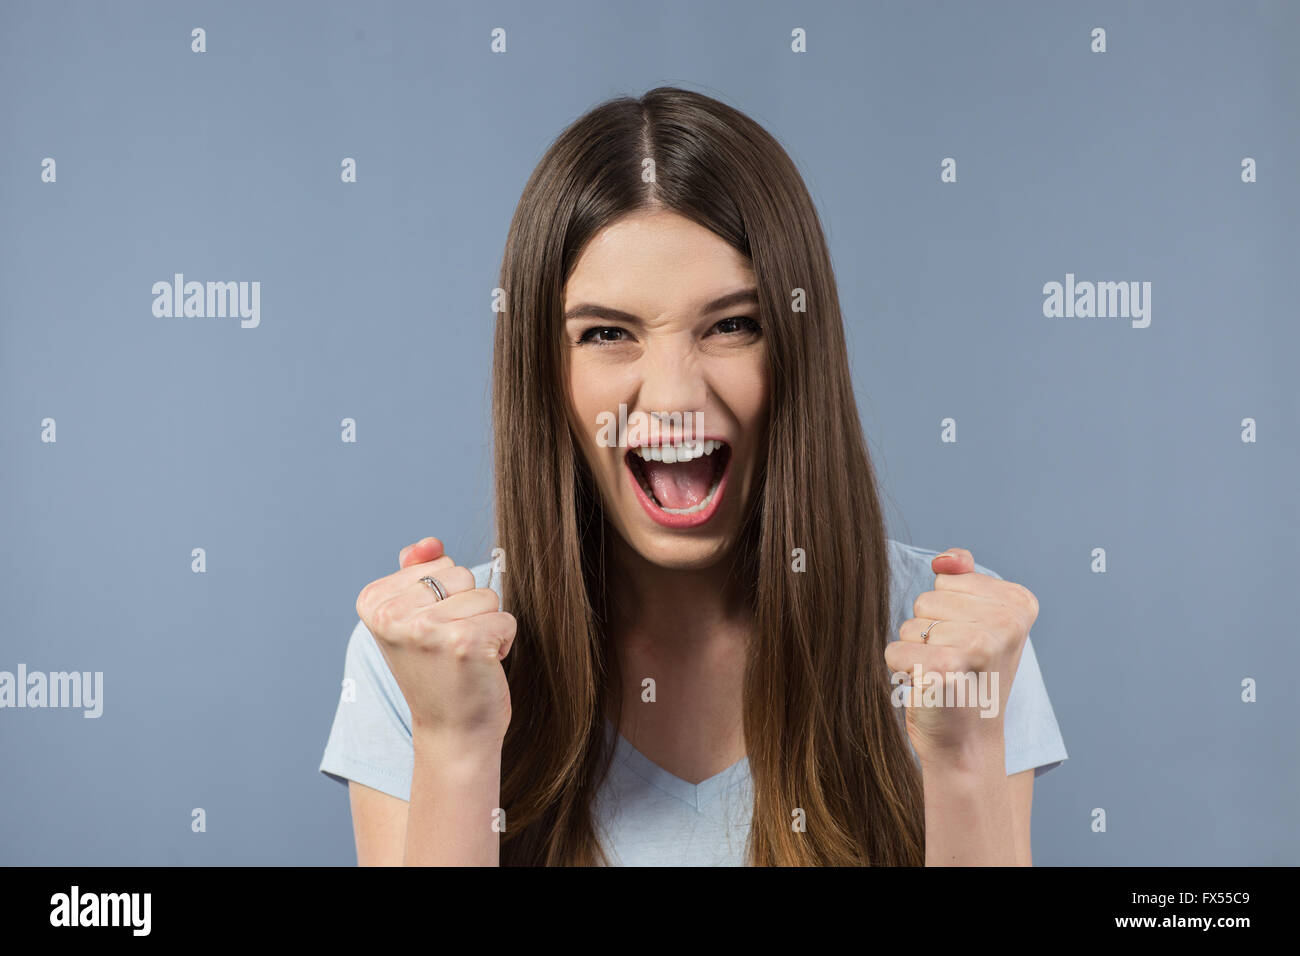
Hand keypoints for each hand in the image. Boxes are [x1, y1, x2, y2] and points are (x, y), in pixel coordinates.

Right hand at [355, 536, 514, 741]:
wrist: (450, 731)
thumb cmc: (436, 672)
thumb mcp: (413, 619)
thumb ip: (417, 572)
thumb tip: (430, 543)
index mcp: (373, 602)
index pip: (437, 563)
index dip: (445, 597)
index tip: (430, 633)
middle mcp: (393, 615)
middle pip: (462, 575)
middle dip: (468, 608)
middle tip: (450, 647)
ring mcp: (426, 630)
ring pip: (486, 596)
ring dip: (486, 625)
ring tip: (464, 657)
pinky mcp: (464, 644)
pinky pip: (505, 619)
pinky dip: (502, 642)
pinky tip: (481, 666)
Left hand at [884, 547, 1038, 760]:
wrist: (967, 743)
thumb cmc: (969, 678)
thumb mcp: (977, 621)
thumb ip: (963, 578)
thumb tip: (943, 561)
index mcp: (1019, 604)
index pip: (948, 580)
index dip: (947, 613)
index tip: (970, 645)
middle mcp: (1006, 623)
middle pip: (926, 600)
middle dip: (929, 632)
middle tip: (955, 663)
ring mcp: (979, 646)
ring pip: (910, 625)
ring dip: (916, 652)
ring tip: (944, 676)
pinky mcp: (947, 670)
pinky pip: (895, 650)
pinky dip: (901, 671)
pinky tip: (929, 688)